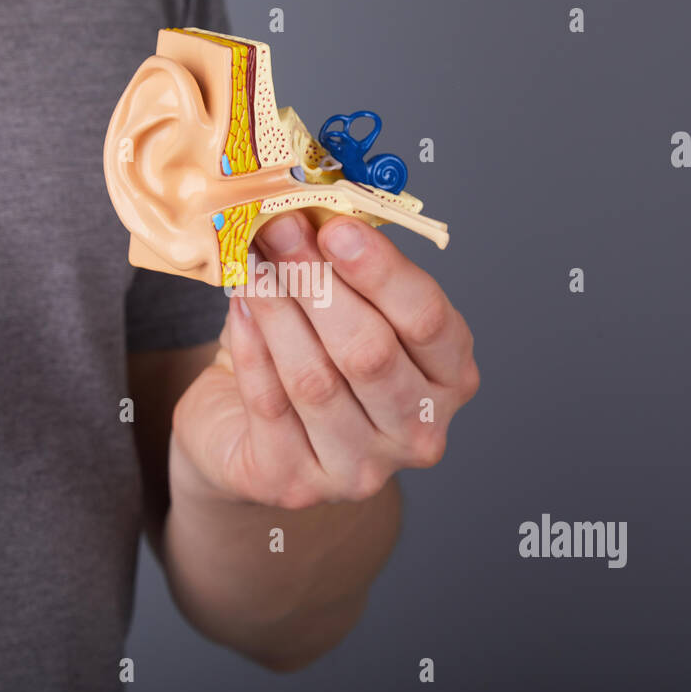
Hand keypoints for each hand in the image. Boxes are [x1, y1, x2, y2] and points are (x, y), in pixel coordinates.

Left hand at [171, 209, 479, 509]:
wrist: (250, 434)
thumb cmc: (310, 357)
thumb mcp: (343, 306)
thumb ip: (342, 264)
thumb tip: (312, 205)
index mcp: (449, 378)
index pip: (428, 321)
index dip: (381, 271)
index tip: (335, 228)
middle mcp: (418, 432)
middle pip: (371, 353)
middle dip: (319, 283)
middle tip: (278, 231)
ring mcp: (361, 469)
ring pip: (316, 380)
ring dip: (278, 310)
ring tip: (252, 264)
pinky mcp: (297, 485)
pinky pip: (270, 406)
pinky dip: (252, 349)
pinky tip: (240, 308)